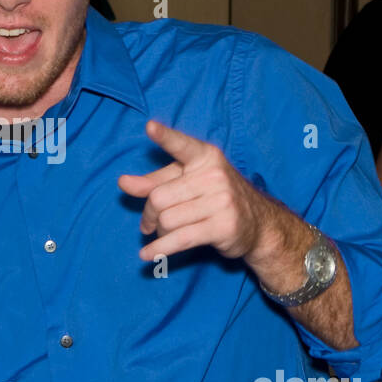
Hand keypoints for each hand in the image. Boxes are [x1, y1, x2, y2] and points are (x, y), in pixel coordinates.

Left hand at [117, 119, 265, 261]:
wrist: (258, 224)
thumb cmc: (215, 198)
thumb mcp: (188, 182)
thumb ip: (155, 181)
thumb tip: (124, 183)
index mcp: (205, 157)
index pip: (182, 145)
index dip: (165, 137)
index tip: (149, 126)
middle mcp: (215, 176)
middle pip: (159, 197)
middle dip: (149, 214)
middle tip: (149, 224)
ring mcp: (221, 201)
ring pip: (167, 220)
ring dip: (159, 232)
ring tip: (164, 234)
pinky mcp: (223, 227)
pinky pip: (180, 239)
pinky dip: (160, 249)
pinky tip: (147, 255)